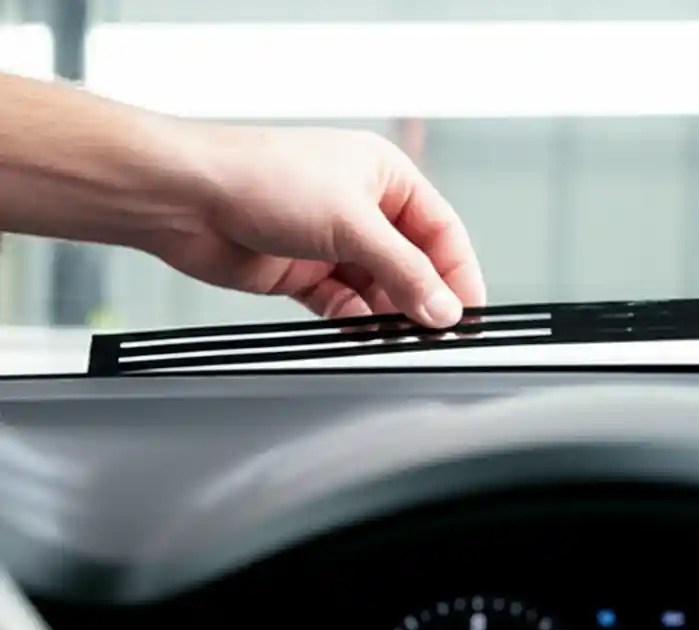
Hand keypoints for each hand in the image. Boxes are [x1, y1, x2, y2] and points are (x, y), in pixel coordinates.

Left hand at [149, 125, 484, 327]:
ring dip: (390, 314)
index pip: (442, 231)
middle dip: (425, 298)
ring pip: (379, 288)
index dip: (460, 273)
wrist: (184, 197)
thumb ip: (404, 271)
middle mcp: (362, 208)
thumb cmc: (259, 176)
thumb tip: (443, 307)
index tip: (468, 313)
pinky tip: (362, 334)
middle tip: (437, 333)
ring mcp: (331, 242)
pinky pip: (345, 305)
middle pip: (413, 264)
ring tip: (400, 337)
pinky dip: (356, 322)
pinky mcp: (303, 272)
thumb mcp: (351, 222)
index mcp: (384, 176)